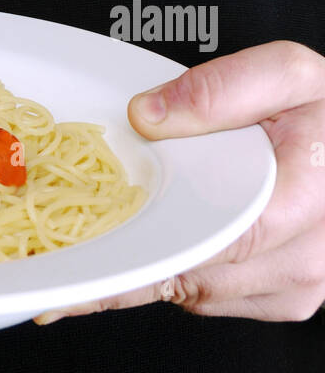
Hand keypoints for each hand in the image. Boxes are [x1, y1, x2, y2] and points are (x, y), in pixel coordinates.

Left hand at [34, 39, 324, 322]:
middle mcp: (304, 260)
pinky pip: (215, 296)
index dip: (130, 259)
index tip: (74, 269)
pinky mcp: (289, 298)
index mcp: (300, 202)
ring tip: (117, 226)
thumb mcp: (290, 74)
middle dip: (129, 256)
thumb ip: (221, 88)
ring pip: (196, 292)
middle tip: (71, 241)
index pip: (197, 246)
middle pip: (188, 275)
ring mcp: (298, 286)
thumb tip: (148, 116)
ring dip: (155, 264)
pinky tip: (170, 233)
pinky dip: (185, 269)